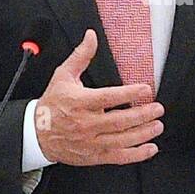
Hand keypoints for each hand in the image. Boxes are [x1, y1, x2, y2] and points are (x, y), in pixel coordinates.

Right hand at [34, 29, 163, 165]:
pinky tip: (150, 148)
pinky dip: (136, 155)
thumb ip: (81, 56)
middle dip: (142, 115)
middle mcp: (85, 124)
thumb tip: (91, 36)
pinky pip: (118, 157)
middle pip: (119, 121)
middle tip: (157, 108)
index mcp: (79, 103)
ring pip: (121, 140)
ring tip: (157, 125)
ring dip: (143, 133)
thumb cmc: (53, 104)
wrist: (37, 133)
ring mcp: (90, 142)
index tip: (145, 89)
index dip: (128, 94)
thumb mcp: (63, 76)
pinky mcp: (93, 156)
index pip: (107, 98)